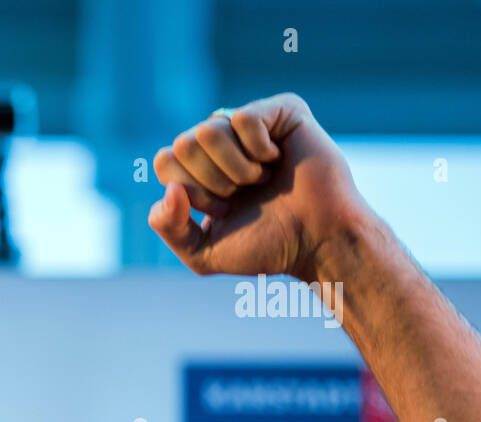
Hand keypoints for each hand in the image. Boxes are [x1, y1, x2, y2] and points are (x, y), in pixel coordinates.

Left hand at [149, 93, 367, 281]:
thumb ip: (168, 227)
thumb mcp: (202, 252)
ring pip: (208, 130)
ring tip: (260, 180)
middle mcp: (222, 142)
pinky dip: (258, 150)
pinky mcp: (281, 110)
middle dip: (210, 182)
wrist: (316, 242)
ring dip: (234, 169)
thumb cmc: (266, 246)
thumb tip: (170, 188)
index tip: (222, 209)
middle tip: (241, 194)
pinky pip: (242, 118)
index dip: (190, 191)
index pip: (164, 161)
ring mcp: (250, 125)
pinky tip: (277, 160)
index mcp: (199, 169)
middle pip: (182, 144)